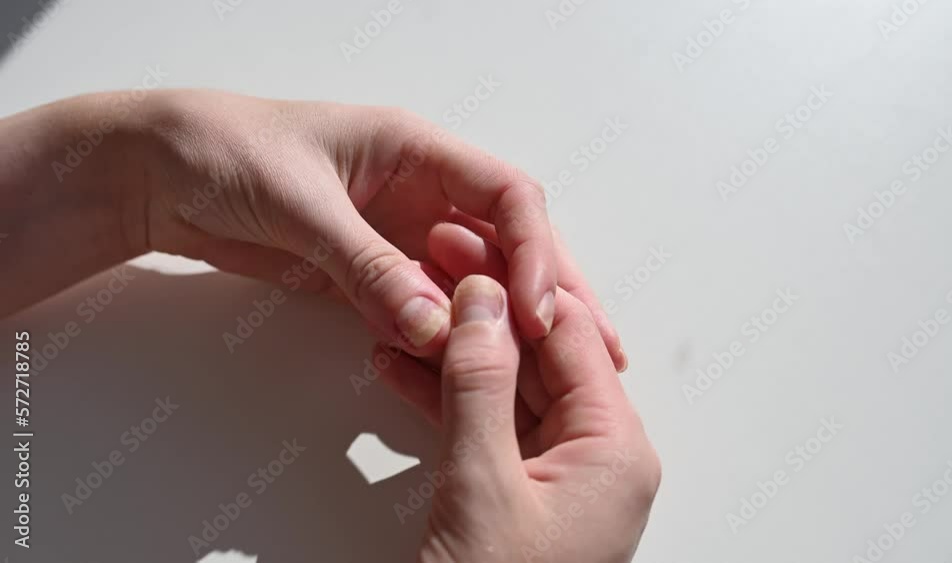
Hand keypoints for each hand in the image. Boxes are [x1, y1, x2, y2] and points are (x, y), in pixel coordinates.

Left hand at [141, 90, 624, 365]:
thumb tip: (435, 326)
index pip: (506, 196)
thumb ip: (368, 267)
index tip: (537, 308)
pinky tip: (472, 367)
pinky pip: (422, 308)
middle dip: (551, 291)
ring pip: (471, 281)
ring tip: (549, 369)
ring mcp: (395, 235)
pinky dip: (447, 338)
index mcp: (416, 150)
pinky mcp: (368, 273)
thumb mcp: (302, 204)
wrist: (157, 174)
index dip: (533, 251)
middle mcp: (418, 192)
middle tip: (595, 346)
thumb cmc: (223, 150)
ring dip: (506, 322)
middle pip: (506, 243)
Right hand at [378, 275, 658, 561]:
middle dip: (475, 317)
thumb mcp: (482, 485)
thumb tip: (482, 303)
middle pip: (537, 358)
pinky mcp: (523, 497)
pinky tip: (406, 370)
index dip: (510, 285)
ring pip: (506, 392)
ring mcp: (560, 478)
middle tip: (425, 274)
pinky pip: (488, 430)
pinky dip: (446, 402)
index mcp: (615, 450)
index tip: (461, 253)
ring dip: (452, 356)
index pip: (568, 334)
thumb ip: (480, 387)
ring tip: (405, 317)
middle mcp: (599, 459)